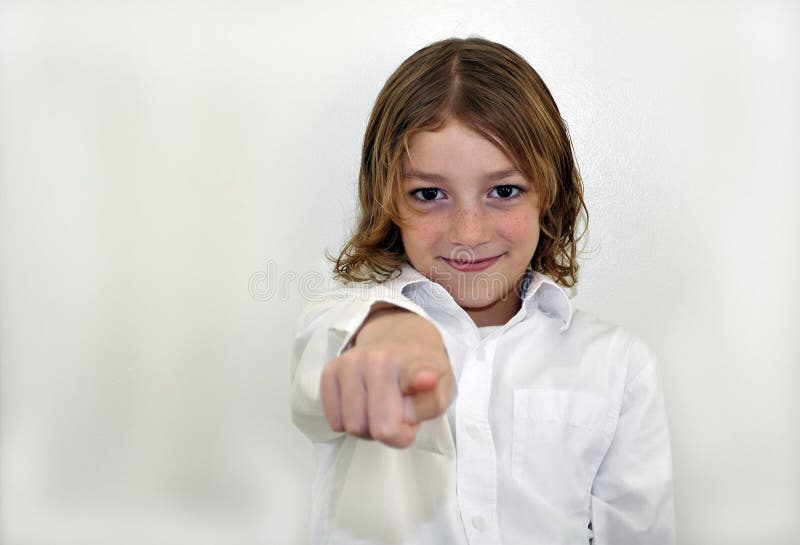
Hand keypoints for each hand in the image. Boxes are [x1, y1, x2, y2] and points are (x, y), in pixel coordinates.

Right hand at [320, 307, 452, 448]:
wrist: (396, 344)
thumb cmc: (418, 375)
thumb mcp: (442, 390)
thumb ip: (433, 402)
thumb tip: (424, 383)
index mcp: (414, 363)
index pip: (416, 372)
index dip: (420, 379)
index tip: (427, 379)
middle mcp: (379, 358)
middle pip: (381, 428)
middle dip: (392, 433)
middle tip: (399, 417)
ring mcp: (351, 363)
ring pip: (354, 426)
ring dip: (369, 428)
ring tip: (381, 409)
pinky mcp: (330, 371)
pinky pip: (335, 421)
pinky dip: (349, 421)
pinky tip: (363, 404)